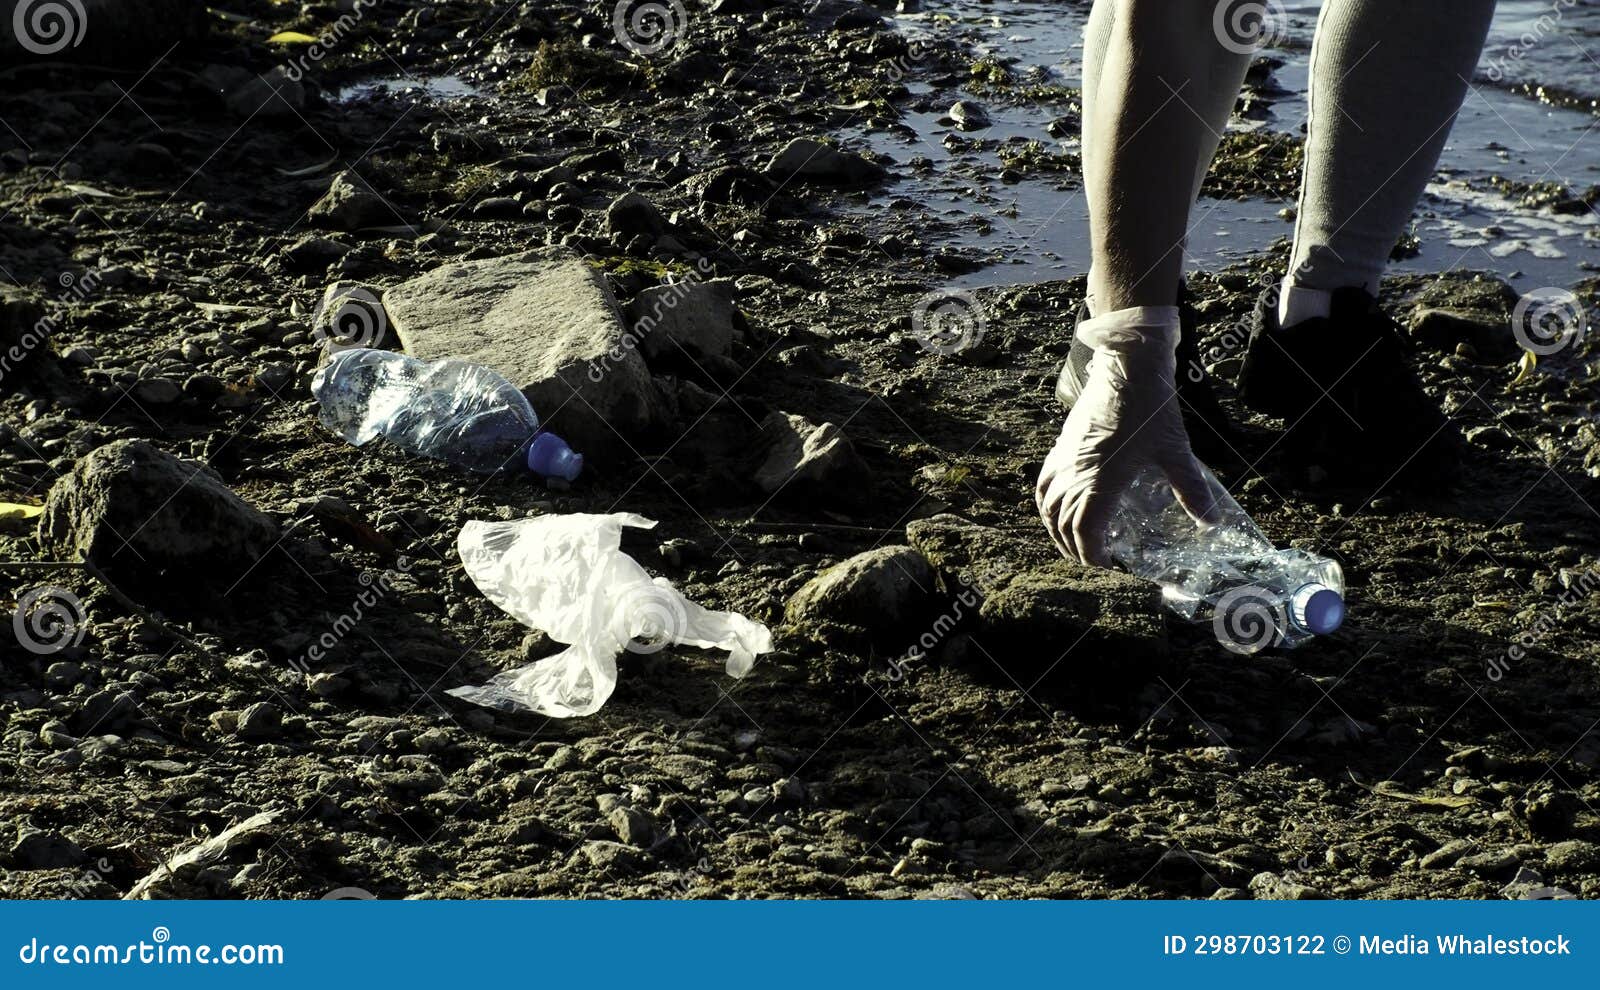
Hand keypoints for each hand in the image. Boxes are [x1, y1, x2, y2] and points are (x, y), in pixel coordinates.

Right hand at [1036, 308, 1218, 566]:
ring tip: (1069, 541)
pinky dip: (1046, 501)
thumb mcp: (1176, 450)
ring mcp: (1065, 458)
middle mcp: (1076, 473)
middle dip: (1074, 548)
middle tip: (1093, 560)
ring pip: (1048, 505)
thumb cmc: (1152, 407)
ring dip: (1055, 529)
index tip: (1106, 564)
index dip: (1091, 553)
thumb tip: (1209, 522)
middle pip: (1063, 523)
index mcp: (1102, 479)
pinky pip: (1044, 481)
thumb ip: (1191, 489)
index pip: (1084, 530)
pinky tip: (1057, 504)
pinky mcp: (1062, 444)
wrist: (1127, 366)